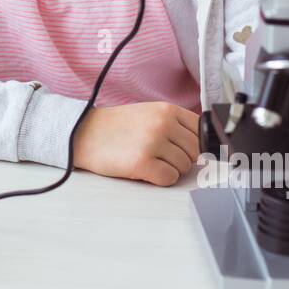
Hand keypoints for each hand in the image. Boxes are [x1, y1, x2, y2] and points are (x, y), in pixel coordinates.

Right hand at [73, 101, 201, 185]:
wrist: (84, 133)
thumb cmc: (116, 127)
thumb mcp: (149, 114)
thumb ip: (175, 124)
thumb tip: (204, 146)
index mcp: (166, 110)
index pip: (200, 131)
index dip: (193, 144)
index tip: (184, 150)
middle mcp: (163, 123)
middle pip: (195, 151)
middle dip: (181, 158)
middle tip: (160, 157)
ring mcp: (153, 143)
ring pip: (183, 167)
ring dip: (169, 169)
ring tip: (149, 160)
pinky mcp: (142, 163)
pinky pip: (169, 178)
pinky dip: (160, 179)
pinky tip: (145, 170)